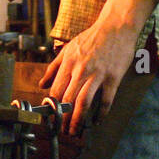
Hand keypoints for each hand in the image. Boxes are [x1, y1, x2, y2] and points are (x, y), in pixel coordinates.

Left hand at [39, 18, 137, 134]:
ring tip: (75, 131)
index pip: (55, 91)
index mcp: (68, 63)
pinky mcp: (113, 77)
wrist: (116, 27)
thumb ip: (54, 67)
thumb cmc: (92, 38)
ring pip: (83, 102)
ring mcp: (98, 74)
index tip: (50, 119)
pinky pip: (106, 100)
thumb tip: (42, 84)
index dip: (52, 108)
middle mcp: (81, 70)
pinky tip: (96, 121)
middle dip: (62, 119)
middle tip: (62, 131)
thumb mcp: (68, 49)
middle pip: (67, 100)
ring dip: (78, 120)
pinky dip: (101, 113)